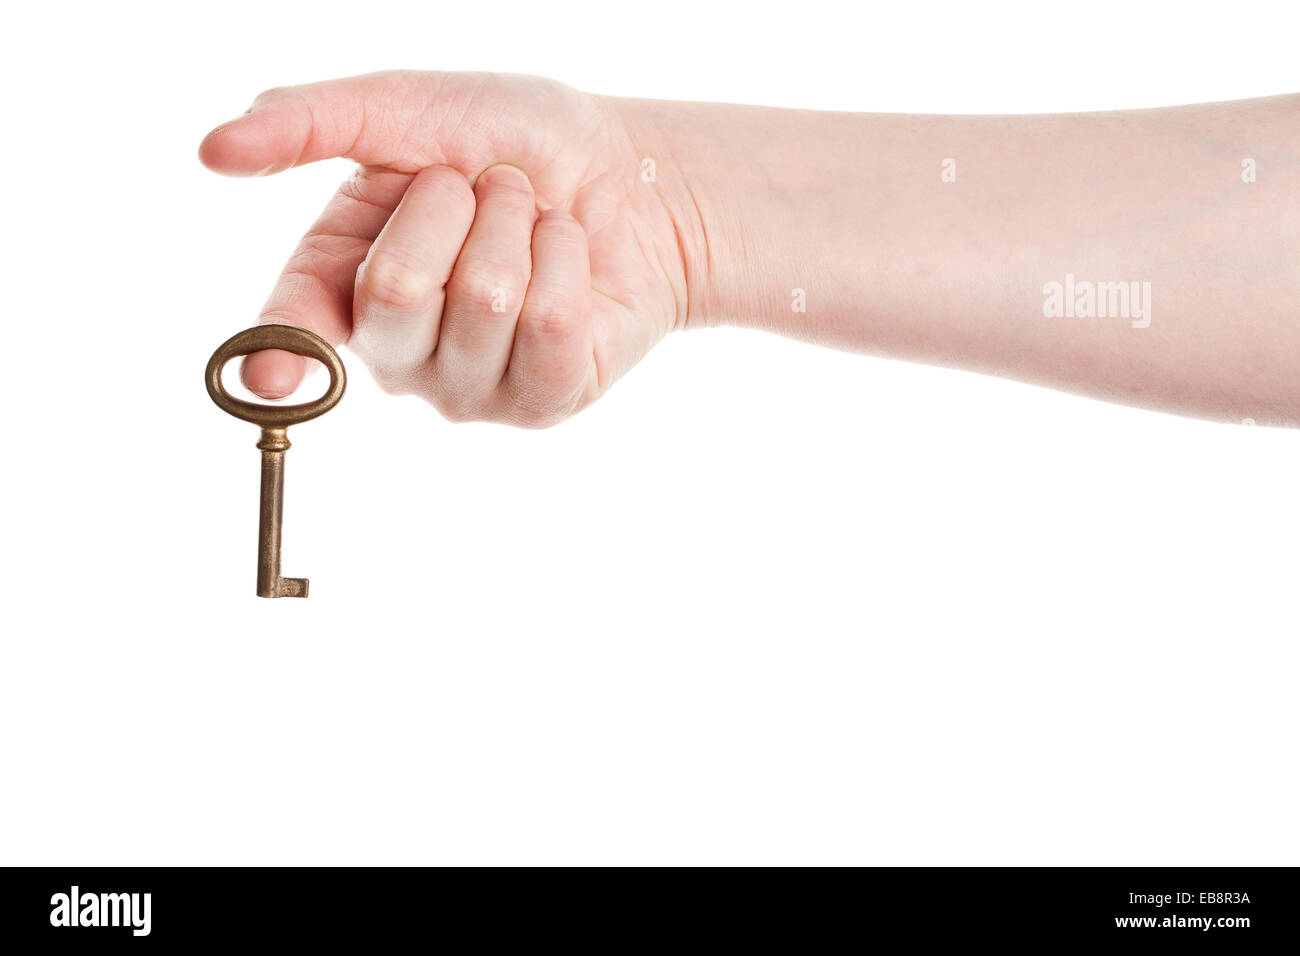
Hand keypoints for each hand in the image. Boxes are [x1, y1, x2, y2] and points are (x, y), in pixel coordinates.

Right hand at [200, 71, 688, 426]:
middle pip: (397, 292)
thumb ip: (313, 123)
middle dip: (453, 206)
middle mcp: (396, 353)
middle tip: (483, 191)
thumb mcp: (408, 112)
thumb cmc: (509, 142)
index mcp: (343, 285)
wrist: (621, 170)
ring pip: (486, 302)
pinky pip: (550, 327)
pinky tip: (569, 261)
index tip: (271, 378)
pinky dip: (569, 262)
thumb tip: (214, 149)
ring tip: (530, 221)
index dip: (279, 354)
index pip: (294, 331)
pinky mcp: (541, 401)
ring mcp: (468, 389)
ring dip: (521, 227)